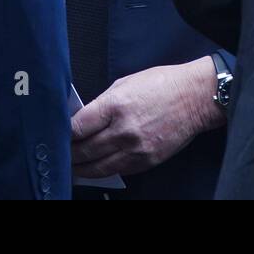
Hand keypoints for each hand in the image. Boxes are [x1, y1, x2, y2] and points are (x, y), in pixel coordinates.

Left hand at [71, 57, 223, 178]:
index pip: (78, 127)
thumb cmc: (162, 84)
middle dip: (70, 152)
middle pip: (85, 149)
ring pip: (98, 167)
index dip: (64, 133)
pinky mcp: (146, 161)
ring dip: (81, 168)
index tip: (59, 135)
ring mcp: (136, 149)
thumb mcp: (125, 83)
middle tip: (61, 153)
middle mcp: (124, 130)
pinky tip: (95, 168)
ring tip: (72, 166)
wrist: (195, 97)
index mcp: (115, 105)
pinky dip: (103, 170)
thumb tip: (84, 118)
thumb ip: (102, 102)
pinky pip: (118, 170)